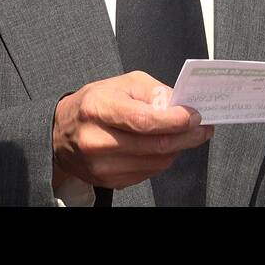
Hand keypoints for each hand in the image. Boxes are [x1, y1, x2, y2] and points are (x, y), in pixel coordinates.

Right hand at [52, 71, 213, 189]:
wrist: (60, 132)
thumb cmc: (94, 103)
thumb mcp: (121, 83)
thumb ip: (152, 91)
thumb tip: (180, 105)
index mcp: (98, 109)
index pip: (143, 120)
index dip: (174, 120)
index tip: (194, 116)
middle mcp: (96, 140)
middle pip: (155, 145)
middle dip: (186, 136)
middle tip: (203, 128)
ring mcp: (101, 165)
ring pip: (156, 162)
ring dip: (176, 149)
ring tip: (183, 135)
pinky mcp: (107, 181)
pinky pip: (147, 174)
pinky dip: (160, 160)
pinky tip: (161, 147)